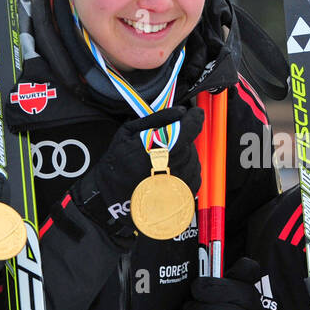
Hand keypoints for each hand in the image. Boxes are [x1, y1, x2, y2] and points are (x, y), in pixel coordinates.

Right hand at [70, 106, 204, 241]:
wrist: (114, 198)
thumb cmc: (118, 165)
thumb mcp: (128, 132)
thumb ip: (156, 118)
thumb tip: (181, 111)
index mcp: (159, 148)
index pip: (190, 127)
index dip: (195, 117)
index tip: (195, 114)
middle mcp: (172, 167)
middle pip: (190, 142)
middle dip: (181, 139)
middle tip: (162, 144)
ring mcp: (180, 183)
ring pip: (193, 157)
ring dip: (183, 154)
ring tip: (161, 161)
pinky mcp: (185, 194)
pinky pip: (194, 173)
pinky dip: (185, 168)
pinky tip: (168, 172)